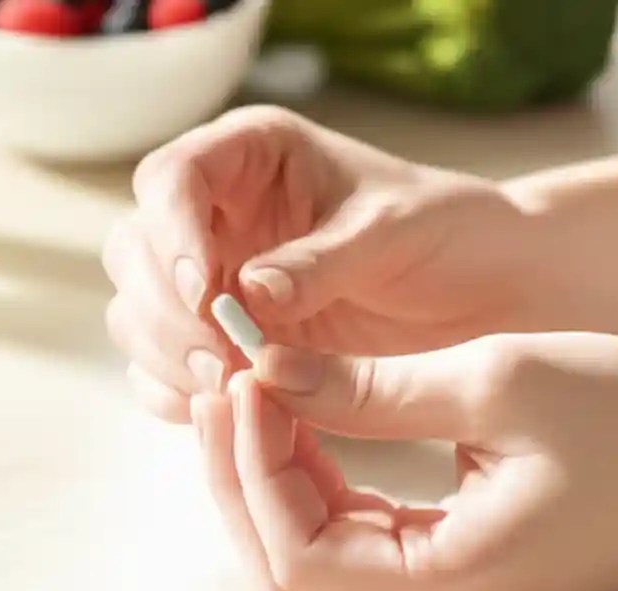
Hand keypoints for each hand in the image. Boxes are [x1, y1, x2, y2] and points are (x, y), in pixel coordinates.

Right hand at [104, 105, 533, 421]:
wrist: (482, 289)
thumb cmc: (446, 233)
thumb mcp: (392, 233)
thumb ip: (321, 260)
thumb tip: (247, 292)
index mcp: (251, 157)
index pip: (172, 179)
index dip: (173, 234)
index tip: (208, 290)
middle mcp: (217, 213)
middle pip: (136, 251)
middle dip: (167, 309)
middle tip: (221, 359)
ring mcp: (213, 277)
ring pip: (139, 311)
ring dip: (168, 354)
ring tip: (230, 387)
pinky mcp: (221, 337)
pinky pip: (165, 366)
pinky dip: (178, 390)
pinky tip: (222, 406)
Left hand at [193, 332, 617, 590]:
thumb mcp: (499, 381)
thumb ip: (369, 388)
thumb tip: (269, 373)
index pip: (295, 553)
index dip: (252, 464)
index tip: (244, 378)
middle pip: (290, 572)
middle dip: (244, 476)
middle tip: (227, 386)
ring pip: (317, 562)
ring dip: (275, 481)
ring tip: (257, 396)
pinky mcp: (467, 585)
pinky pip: (363, 550)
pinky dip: (322, 490)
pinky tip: (307, 425)